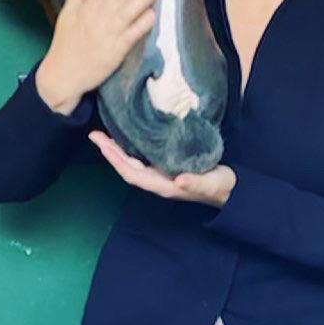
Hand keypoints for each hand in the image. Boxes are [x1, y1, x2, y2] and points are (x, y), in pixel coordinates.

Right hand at [37, 0, 162, 112]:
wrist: (63, 74)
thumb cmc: (65, 42)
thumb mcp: (67, 13)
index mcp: (86, 7)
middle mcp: (98, 18)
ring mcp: (108, 34)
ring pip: (128, 12)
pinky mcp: (116, 51)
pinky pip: (131, 35)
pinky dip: (141, 24)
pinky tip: (153, 13)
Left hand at [87, 130, 236, 207]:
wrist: (229, 190)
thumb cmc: (219, 187)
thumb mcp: (211, 184)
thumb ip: (196, 183)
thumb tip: (179, 180)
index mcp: (163, 185)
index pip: (133, 173)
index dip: (117, 161)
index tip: (103, 145)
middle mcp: (157, 180)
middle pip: (127, 167)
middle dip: (110, 152)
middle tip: (95, 134)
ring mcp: (160, 174)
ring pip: (132, 162)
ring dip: (117, 150)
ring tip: (104, 134)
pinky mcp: (166, 166)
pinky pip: (142, 157)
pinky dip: (130, 147)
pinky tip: (127, 135)